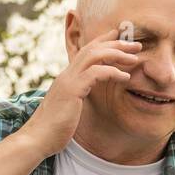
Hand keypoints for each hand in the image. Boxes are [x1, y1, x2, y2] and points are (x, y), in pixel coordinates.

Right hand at [17, 28, 141, 158]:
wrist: (37, 139)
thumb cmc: (54, 129)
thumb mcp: (69, 107)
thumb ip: (77, 96)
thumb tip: (85, 96)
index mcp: (67, 77)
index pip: (86, 51)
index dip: (104, 41)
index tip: (120, 36)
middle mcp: (67, 74)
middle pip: (92, 49)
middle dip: (116, 43)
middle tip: (137, 45)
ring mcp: (68, 81)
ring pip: (94, 55)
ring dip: (117, 54)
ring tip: (135, 58)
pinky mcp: (72, 90)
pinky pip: (95, 73)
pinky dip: (112, 71)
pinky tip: (125, 77)